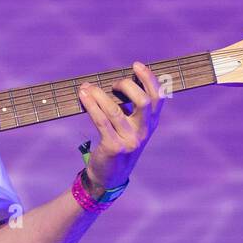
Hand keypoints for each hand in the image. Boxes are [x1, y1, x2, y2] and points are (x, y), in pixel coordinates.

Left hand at [76, 61, 165, 198]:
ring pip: (116, 110)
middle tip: (112, 84)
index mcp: (151, 123)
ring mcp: (130, 140)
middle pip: (144, 101)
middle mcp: (144, 131)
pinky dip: (91, 105)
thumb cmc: (119, 145)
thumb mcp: (132, 128)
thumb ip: (130, 108)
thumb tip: (115, 82)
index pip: (158, 97)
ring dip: (99, 95)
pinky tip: (83, 96)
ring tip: (86, 87)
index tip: (136, 65)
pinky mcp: (114, 147)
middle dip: (126, 86)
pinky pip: (101, 121)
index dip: (149, 78)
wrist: (110, 177)